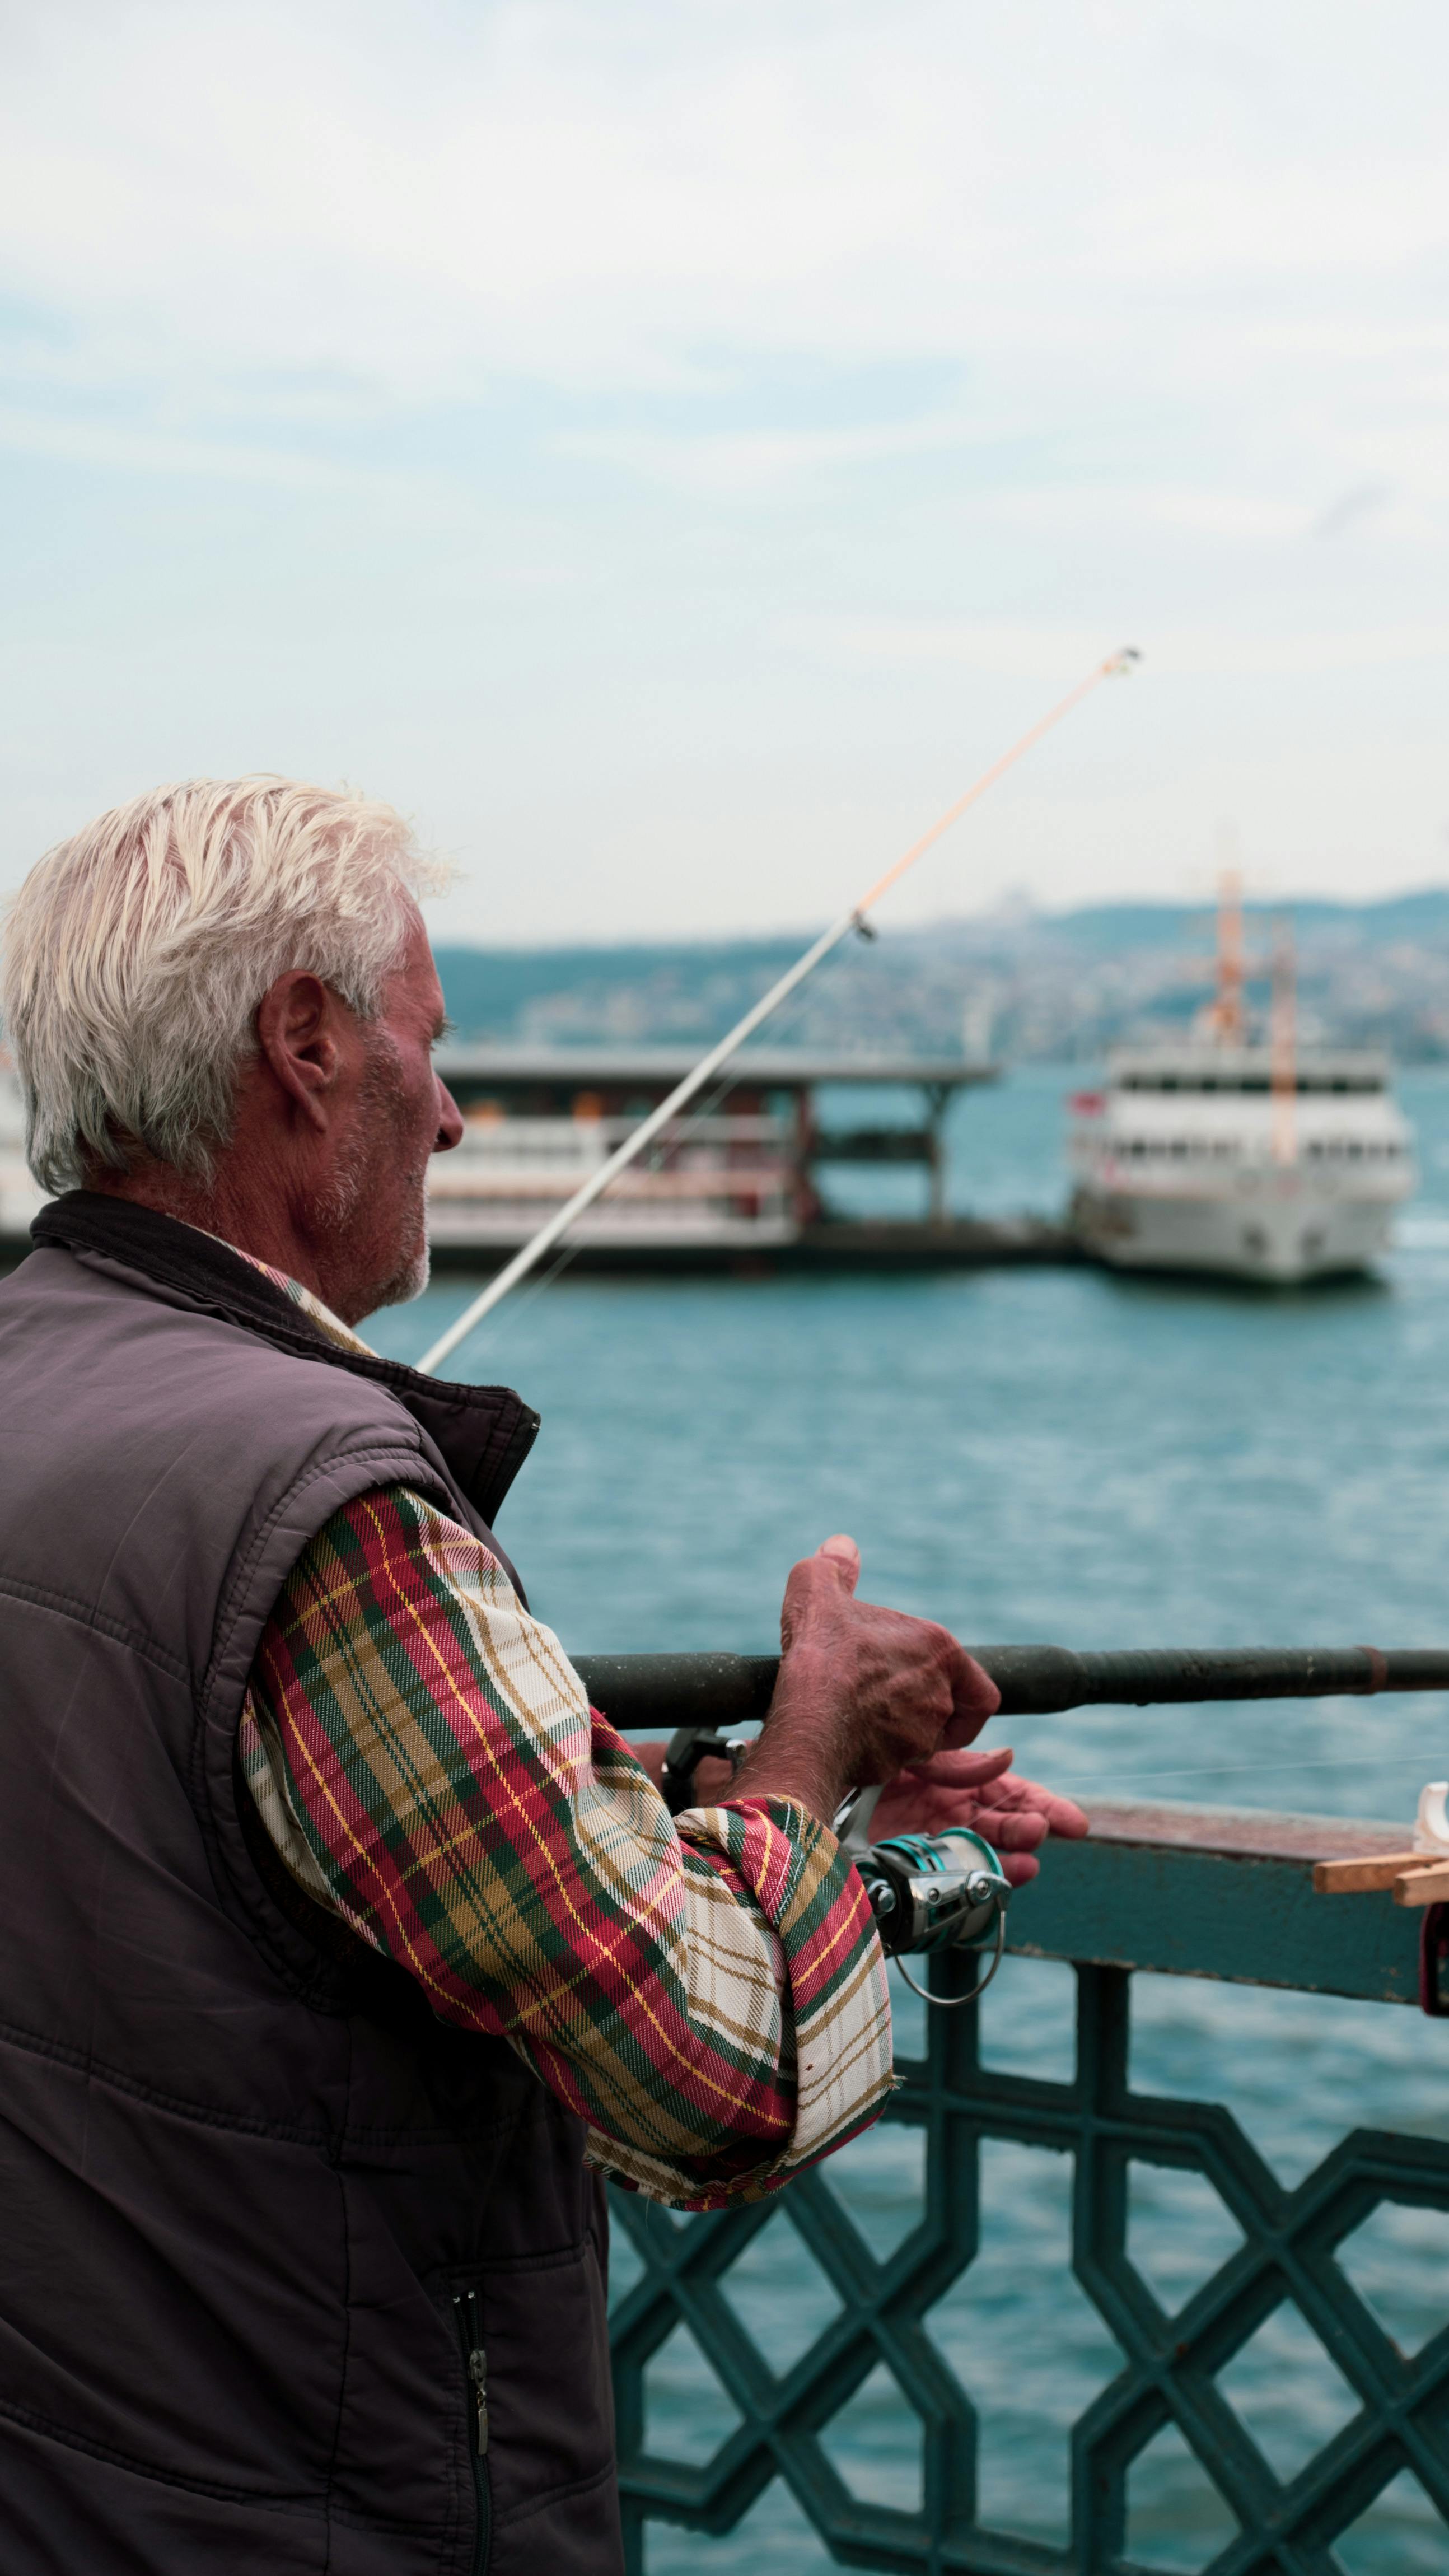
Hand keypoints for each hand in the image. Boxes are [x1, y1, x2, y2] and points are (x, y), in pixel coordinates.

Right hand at [731, 1535, 999, 1825]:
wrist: (808, 1716)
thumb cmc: (822, 1653)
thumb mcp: (818, 1588)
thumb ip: (833, 1566)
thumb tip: (842, 1546)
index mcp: (939, 1650)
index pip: (978, 1685)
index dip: (961, 1690)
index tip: (939, 1688)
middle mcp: (940, 1697)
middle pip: (950, 1714)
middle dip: (924, 1711)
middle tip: (890, 1700)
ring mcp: (921, 1736)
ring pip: (922, 1742)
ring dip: (901, 1735)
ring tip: (861, 1718)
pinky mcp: (896, 1767)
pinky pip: (896, 1765)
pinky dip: (880, 1758)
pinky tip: (852, 1747)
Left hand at [866, 1745, 1088, 1886]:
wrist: (806, 1787)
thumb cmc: (852, 1757)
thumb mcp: (908, 1750)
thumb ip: (955, 1759)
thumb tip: (1007, 1758)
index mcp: (939, 1774)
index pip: (998, 1786)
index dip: (1035, 1801)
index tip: (1070, 1821)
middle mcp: (938, 1807)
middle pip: (998, 1819)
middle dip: (1029, 1826)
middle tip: (1050, 1830)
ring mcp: (928, 1838)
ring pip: (984, 1847)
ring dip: (1014, 1851)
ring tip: (1032, 1853)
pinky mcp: (914, 1865)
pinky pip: (960, 1872)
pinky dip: (991, 1875)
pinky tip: (1015, 1874)